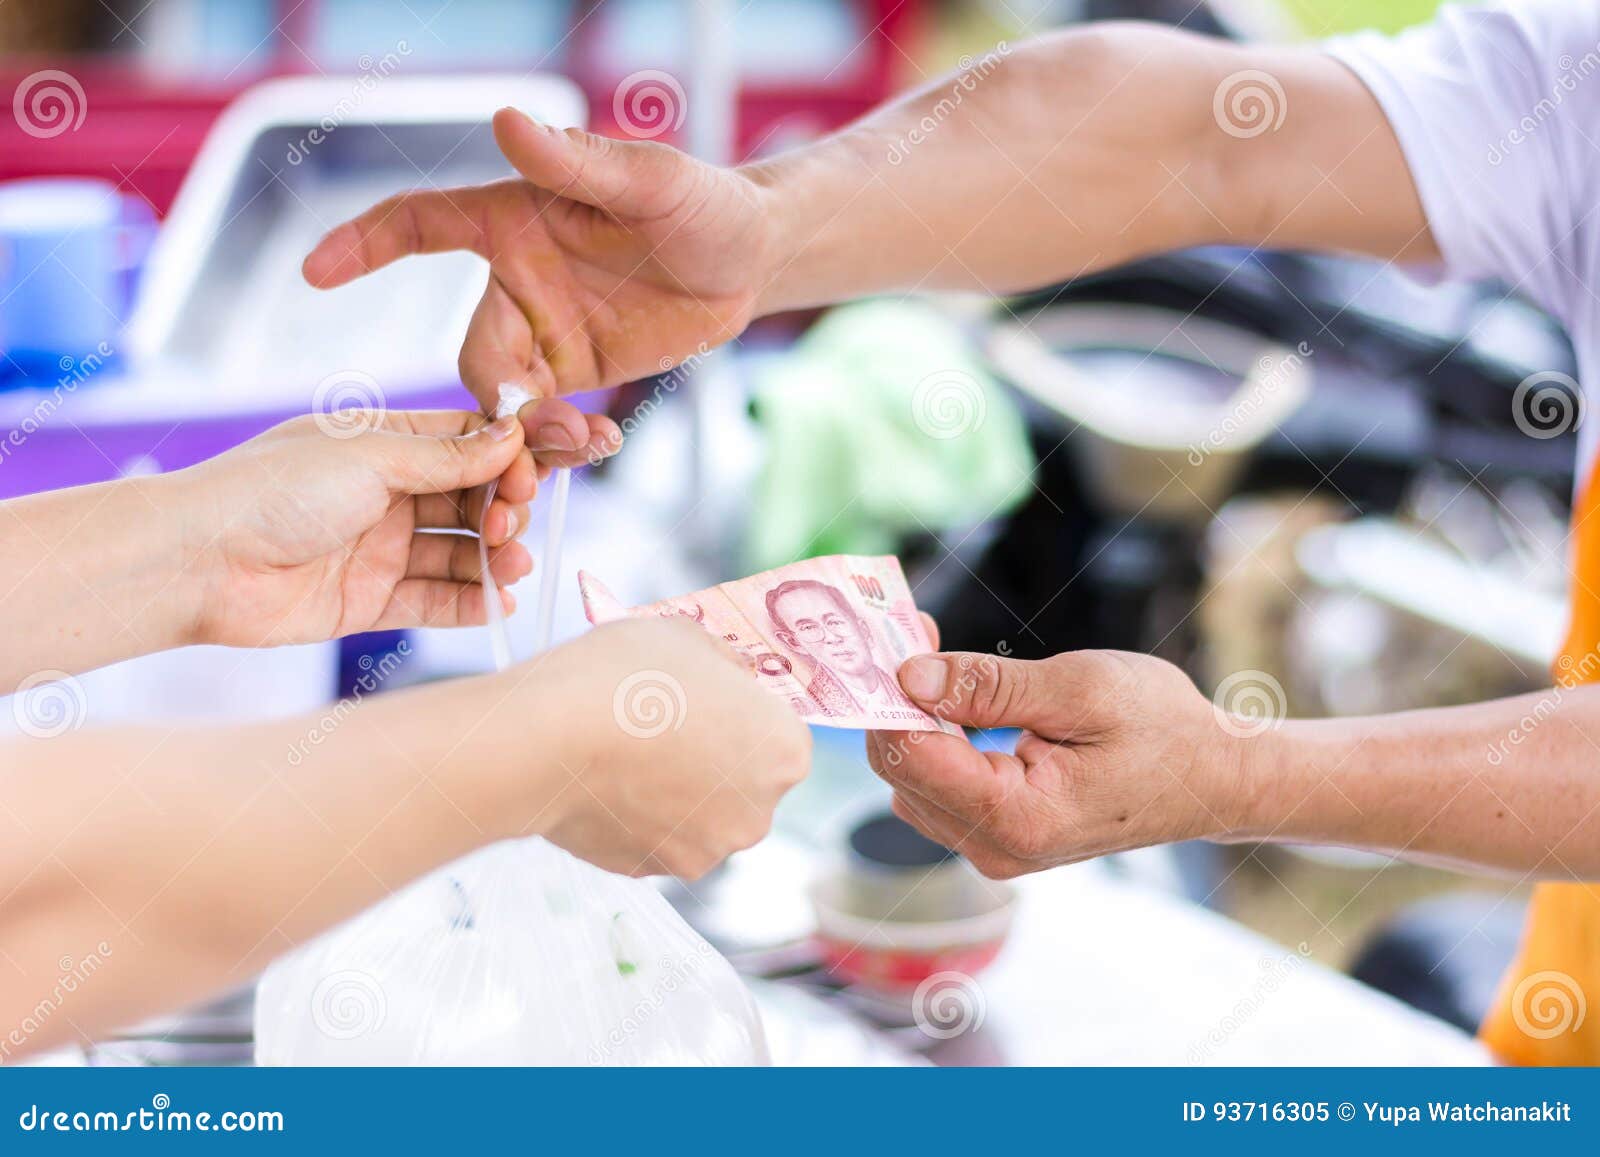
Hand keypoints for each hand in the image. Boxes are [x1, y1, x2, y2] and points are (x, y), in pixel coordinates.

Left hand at [177, 410, 533, 646]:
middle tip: (512, 525)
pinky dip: (470, 603)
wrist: (200, 562)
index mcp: (383, 445)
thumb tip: (512, 438)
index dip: (506, 460)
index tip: (532, 475)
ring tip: (514, 566)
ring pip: (457, 554)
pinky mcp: (369, 600)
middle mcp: (385, 495)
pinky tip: (499, 602)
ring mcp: (379, 549)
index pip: (465, 445)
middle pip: (470, 502)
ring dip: (494, 559)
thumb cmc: (272, 490)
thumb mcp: (371, 458)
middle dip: (502, 512)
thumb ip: (447, 457)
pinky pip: (433, 601)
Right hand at [301, 109, 774, 468]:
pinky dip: (565, 448)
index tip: (317, 272)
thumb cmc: (703, 202)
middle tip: (529, 444)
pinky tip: (602, 447)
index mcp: (513, 222)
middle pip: (476, 357)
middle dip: (493, 408)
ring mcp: (546, 337)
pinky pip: (550, 425)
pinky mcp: (579, 377)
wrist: (752, 261)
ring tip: (573, 456)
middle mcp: (517, 283)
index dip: (365, 243)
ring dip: (526, 444)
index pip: (421, 224)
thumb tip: (506, 120)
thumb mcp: (649, 180)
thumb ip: (577, 162)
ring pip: (506, 406)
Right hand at [525, 618, 810, 877]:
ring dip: (674, 794)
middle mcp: (758, 813)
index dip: (738, 713)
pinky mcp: (651, 873)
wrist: (551, 738)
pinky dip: (635, 818)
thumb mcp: (687, 638)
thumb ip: (724, 664)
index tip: (701, 700)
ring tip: (625, 754)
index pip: (776, 734)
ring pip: (698, 817)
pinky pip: (653, 839)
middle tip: (661, 726)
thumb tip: (732, 676)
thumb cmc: (625, 677)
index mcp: (785, 752)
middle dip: (712, 760)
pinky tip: (605, 783)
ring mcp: (705, 850)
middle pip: (744, 784)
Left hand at [865, 648, 1248, 877]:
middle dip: (897, 699)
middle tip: (920, 630)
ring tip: (939, 656)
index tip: (899, 633)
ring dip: (913, 716)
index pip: (911, 756)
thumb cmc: (1163, 729)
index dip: (891, 693)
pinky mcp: (996, 835)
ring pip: (911, 779)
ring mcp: (993, 848)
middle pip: (901, 770)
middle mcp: (995, 848)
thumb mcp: (1079, 689)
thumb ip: (988, 686)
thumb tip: (910, 677)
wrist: (1213, 778)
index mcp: (1017, 818)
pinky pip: (937, 786)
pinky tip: (954, 695)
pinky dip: (935, 736)